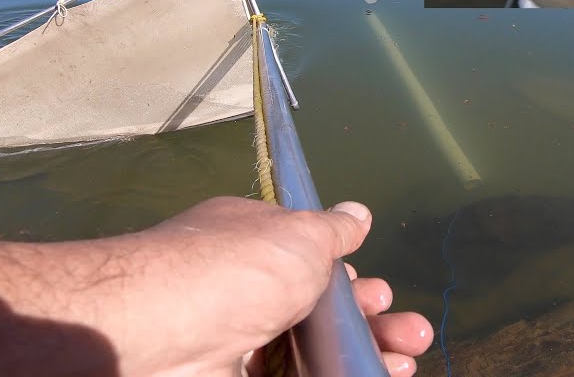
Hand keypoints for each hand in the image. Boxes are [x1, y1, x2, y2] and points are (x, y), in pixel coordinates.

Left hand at [113, 197, 432, 375]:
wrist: (163, 333)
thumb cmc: (239, 270)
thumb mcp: (300, 235)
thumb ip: (334, 230)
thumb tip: (358, 213)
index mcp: (255, 240)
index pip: (310, 258)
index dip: (351, 278)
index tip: (381, 294)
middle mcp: (244, 287)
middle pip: (317, 309)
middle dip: (370, 322)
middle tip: (410, 335)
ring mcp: (236, 339)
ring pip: (307, 351)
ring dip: (360, 355)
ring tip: (402, 364)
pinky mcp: (230, 376)